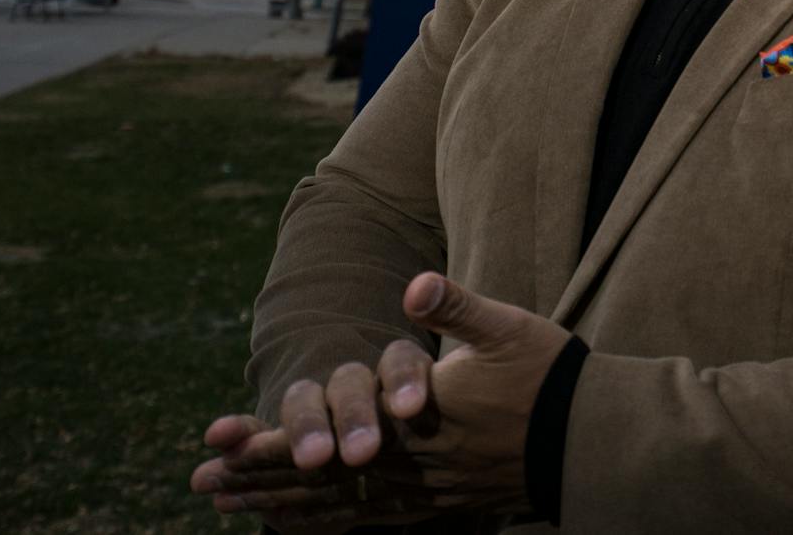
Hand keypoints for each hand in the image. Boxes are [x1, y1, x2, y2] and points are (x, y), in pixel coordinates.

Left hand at [192, 272, 569, 524]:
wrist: (590, 437)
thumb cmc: (548, 375)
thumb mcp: (505, 327)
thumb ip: (456, 305)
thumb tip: (412, 282)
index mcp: (416, 423)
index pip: (325, 438)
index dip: (268, 440)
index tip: (219, 439)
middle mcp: (412, 467)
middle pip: (318, 480)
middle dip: (256, 480)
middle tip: (201, 478)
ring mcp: (427, 493)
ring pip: (340, 508)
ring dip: (283, 507)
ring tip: (234, 506)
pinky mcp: (443, 505)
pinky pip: (373, 523)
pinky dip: (331, 525)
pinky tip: (305, 525)